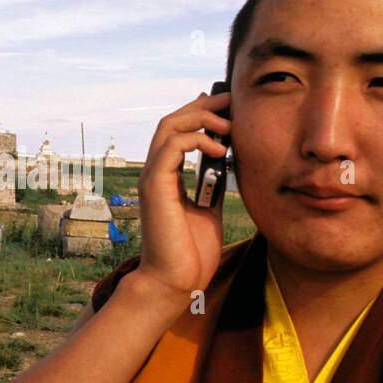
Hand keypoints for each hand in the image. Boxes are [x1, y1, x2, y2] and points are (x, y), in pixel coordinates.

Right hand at [133, 90, 231, 305]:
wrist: (177, 282)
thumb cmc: (191, 252)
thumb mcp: (209, 210)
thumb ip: (212, 185)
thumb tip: (226, 163)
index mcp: (167, 177)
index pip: (178, 131)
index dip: (200, 113)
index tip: (226, 105)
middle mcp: (156, 173)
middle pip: (172, 121)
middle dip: (202, 106)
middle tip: (229, 99)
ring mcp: (152, 178)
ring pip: (169, 127)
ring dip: (200, 118)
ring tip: (228, 123)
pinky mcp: (155, 187)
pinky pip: (171, 148)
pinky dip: (196, 140)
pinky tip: (219, 149)